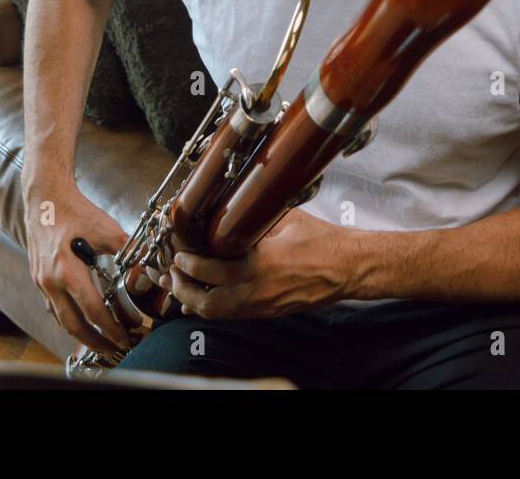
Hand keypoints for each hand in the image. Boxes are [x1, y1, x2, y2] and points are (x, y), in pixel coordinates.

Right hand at [23, 181, 133, 353]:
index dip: (110, 328)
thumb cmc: (74, 211)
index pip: (92, 311)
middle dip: (95, 342)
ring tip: (100, 342)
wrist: (45, 198)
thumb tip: (146, 268)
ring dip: (81, 334)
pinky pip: (53, 307)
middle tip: (114, 350)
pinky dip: (69, 318)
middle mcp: (50, 281)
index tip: (124, 337)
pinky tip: (82, 321)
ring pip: (61, 319)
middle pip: (73, 325)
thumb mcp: (106, 229)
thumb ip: (127, 251)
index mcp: (67, 271)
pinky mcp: (38, 278)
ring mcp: (41, 282)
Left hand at [146, 208, 357, 319]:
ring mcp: (263, 305)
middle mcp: (259, 290)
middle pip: (206, 302)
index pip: (211, 271)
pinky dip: (212, 307)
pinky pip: (231, 315)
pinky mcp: (268, 312)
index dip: (188, 264)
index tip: (179, 254)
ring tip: (180, 286)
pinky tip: (203, 297)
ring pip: (216, 313)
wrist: (346, 267)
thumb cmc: (322, 241)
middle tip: (172, 273)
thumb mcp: (285, 219)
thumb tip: (229, 205)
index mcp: (261, 265)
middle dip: (182, 289)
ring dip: (193, 301)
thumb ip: (254, 218)